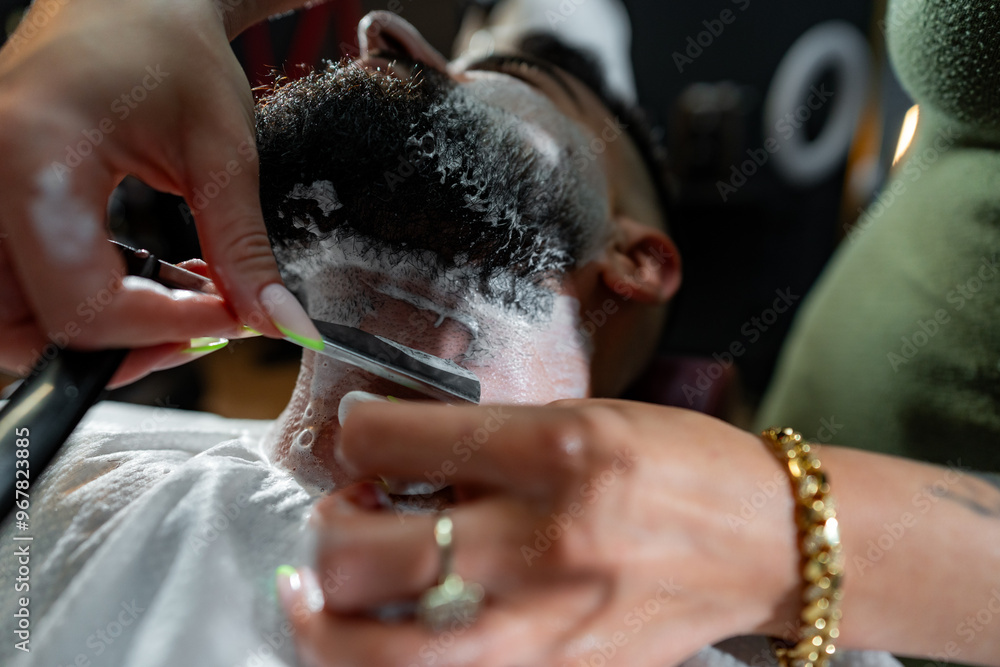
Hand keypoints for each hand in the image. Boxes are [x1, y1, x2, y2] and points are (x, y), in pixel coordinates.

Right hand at [0, 0, 317, 382]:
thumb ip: (243, 249)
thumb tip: (279, 322)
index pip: (83, 304)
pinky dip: (75, 305)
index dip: (166, 331)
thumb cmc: (172, 49)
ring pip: (8, 320)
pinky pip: (13, 286)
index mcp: (35, 159)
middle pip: (21, 331)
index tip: (233, 318)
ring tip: (173, 303)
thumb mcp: (222, 152)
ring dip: (93, 335)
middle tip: (197, 329)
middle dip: (119, 350)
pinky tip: (141, 280)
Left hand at [282, 400, 801, 665]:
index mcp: (554, 452)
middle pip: (366, 555)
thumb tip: (395, 459)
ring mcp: (550, 625)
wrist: (768, 543)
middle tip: (341, 516)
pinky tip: (380, 639)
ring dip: (324, 624)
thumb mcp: (585, 419)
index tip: (359, 439)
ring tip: (315, 599)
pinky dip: (389, 661)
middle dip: (325, 531)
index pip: (397, 442)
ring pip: (383, 654)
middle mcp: (544, 540)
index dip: (355, 436)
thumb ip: (489, 441)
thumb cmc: (681, 467)